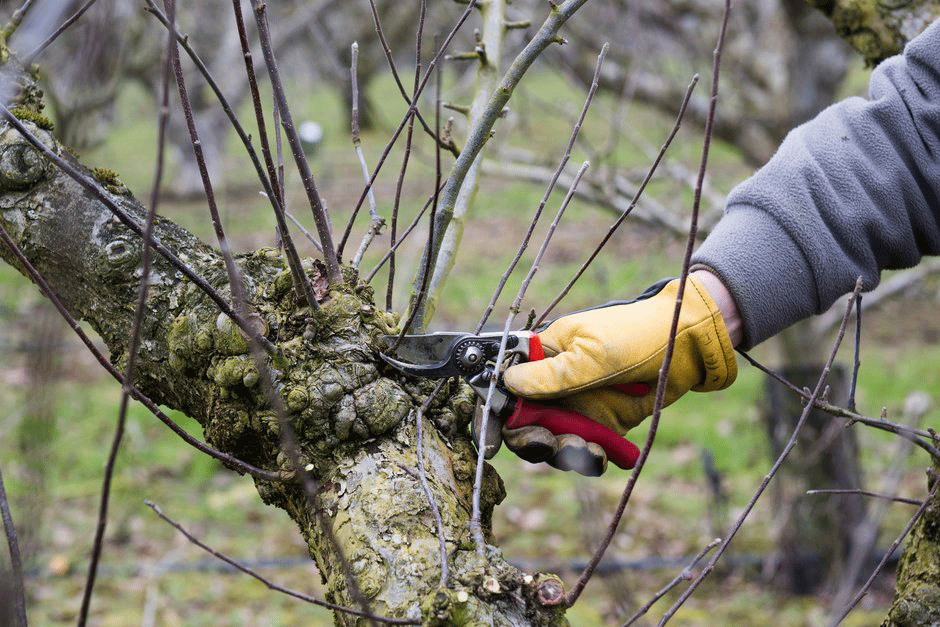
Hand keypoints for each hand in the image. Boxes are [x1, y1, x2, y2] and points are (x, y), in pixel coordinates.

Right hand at [501, 274, 737, 472]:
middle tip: (549, 444)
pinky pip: (586, 451)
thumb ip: (551, 374)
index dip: (498, 413)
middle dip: (533, 440)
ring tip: (587, 451)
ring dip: (564, 453)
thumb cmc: (636, 336)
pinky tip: (605, 456)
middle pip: (525, 424)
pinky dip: (592, 458)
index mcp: (543, 357)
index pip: (507, 387)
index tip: (500, 437)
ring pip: (553, 442)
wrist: (686, 347)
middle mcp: (555, 386)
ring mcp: (578, 407)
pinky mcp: (601, 426)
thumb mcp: (592, 354)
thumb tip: (507, 383)